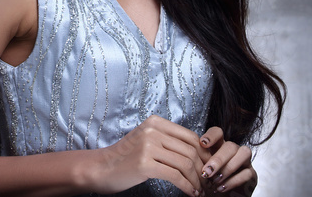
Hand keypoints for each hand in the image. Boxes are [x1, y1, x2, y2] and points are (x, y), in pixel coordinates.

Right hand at [92, 115, 212, 196]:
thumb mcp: (147, 140)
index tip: (209, 168)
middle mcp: (152, 131)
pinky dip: (187, 186)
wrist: (102, 168)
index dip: (204, 154)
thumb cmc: (127, 157)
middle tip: (207, 182)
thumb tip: (202, 151)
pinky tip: (190, 193)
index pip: (191, 137)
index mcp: (155, 122)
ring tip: (200, 190)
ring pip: (185, 164)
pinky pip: (176, 176)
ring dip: (197, 180)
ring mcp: (147, 146)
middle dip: (203, 169)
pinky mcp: (145, 164)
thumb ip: (169, 140)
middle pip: (190, 151)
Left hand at [198, 126, 256, 195]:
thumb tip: (187, 153)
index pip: (218, 132)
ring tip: (214, 180)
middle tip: (206, 171)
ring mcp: (245, 162)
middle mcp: (234, 151)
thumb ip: (197, 159)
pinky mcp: (252, 175)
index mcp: (219, 146)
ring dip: (227, 168)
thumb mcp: (200, 169)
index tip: (202, 143)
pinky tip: (221, 188)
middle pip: (231, 145)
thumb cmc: (208, 182)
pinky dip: (233, 181)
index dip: (211, 135)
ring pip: (243, 153)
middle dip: (218, 159)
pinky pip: (247, 173)